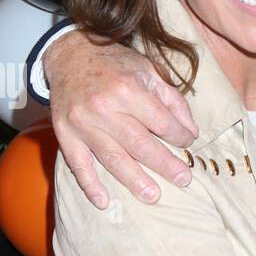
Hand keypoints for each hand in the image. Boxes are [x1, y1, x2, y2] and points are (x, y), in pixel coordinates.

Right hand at [45, 30, 199, 208]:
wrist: (69, 53)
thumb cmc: (114, 63)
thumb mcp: (148, 70)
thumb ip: (171, 99)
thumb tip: (191, 131)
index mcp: (128, 89)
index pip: (162, 122)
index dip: (180, 136)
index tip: (188, 144)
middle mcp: (104, 108)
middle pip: (140, 144)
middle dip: (165, 165)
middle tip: (184, 180)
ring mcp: (82, 123)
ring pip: (112, 158)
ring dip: (134, 180)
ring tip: (153, 196)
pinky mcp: (64, 133)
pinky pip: (77, 164)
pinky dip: (90, 185)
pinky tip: (103, 202)